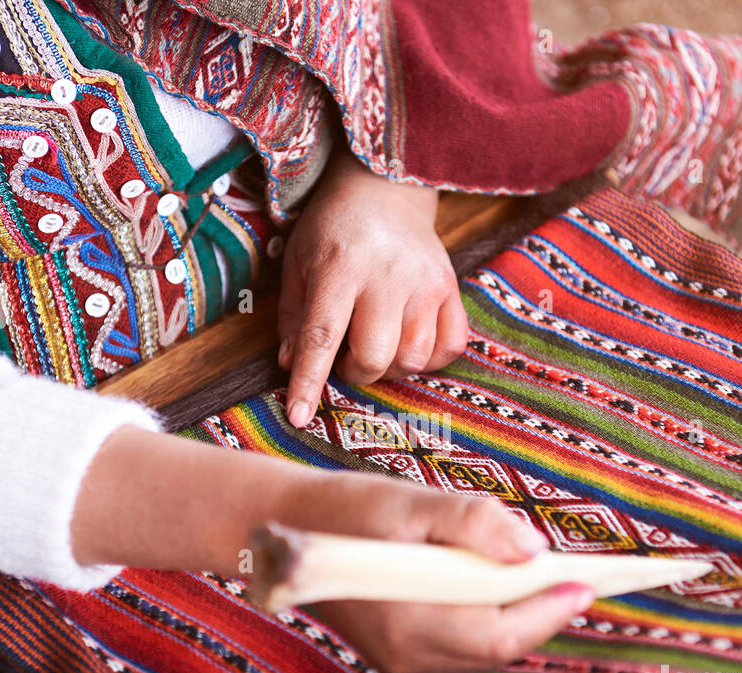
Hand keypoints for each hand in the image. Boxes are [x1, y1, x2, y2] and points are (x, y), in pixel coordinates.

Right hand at [269, 471, 595, 672]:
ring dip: (519, 616)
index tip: (587, 584)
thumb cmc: (349, 510)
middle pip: (499, 646)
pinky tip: (504, 587)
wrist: (287, 531)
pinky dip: (490, 620)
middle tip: (579, 577)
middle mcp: (406, 654)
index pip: (500, 634)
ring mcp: (402, 662)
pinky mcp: (401, 657)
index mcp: (408, 619)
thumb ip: (472, 523)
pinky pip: (464, 647)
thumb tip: (534, 549)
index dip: (549, 612)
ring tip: (553, 579)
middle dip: (542, 612)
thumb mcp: (411, 502)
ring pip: (485, 649)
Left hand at [277, 147, 468, 427]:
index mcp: (338, 269)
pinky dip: (429, 359)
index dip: (309, 382)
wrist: (385, 188)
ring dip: (391, 367)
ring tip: (377, 344)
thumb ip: (294, 317)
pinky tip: (409, 342)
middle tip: (346, 356)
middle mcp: (386, 277)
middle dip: (356, 372)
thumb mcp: (298, 263)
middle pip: (376, 357)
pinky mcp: (451, 287)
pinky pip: (450, 346)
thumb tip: (291, 366)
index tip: (298, 416)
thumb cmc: (333, 230)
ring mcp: (424, 283)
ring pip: (413, 359)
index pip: (322, 336)